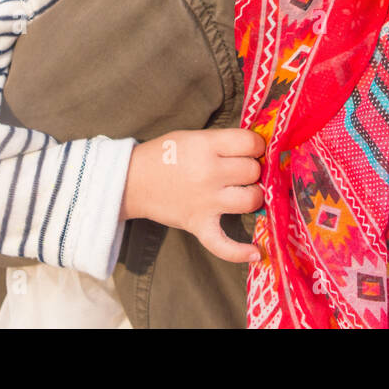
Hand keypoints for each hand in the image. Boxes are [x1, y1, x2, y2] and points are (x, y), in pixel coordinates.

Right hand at [120, 128, 264, 263]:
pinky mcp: (198, 225)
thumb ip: (222, 142)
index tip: (252, 148)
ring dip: (252, 196)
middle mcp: (208, 173)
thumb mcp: (192, 137)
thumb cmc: (164, 155)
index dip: (256, 144)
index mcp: (206, 146)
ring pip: (251, 200)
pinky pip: (224, 245)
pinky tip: (255, 252)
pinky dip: (240, 252)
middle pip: (252, 170)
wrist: (132, 181)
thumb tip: (256, 150)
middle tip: (239, 170)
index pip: (250, 142)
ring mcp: (205, 202)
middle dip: (251, 168)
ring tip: (242, 193)